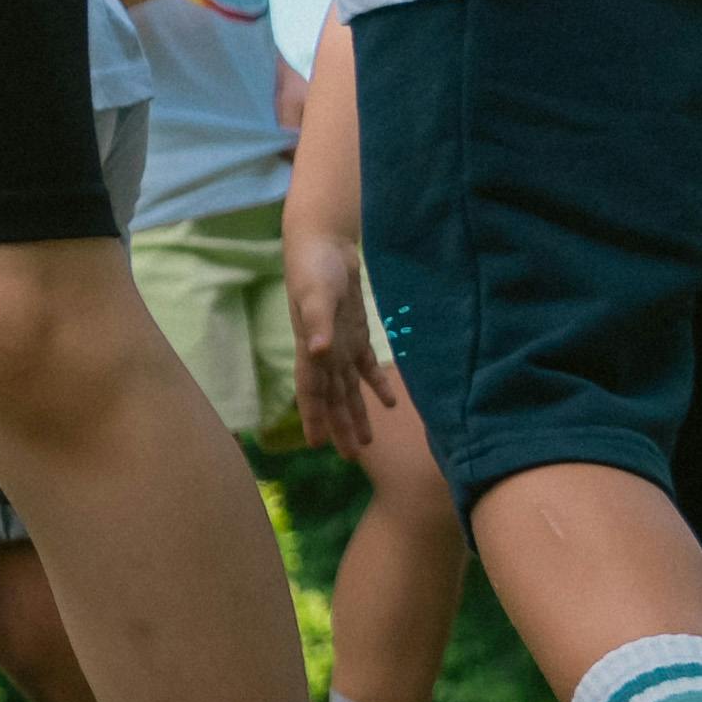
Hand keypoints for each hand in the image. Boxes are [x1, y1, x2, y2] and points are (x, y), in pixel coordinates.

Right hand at [285, 230, 391, 461]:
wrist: (323, 243)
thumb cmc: (314, 267)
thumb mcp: (316, 294)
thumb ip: (317, 323)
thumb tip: (317, 354)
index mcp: (310, 348)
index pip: (311, 391)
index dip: (314, 417)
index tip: (317, 445)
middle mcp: (323, 353)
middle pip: (332, 398)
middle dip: (340, 426)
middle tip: (352, 457)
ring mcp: (340, 344)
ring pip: (348, 389)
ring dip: (357, 414)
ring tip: (368, 442)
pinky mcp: (355, 334)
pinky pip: (366, 368)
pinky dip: (376, 386)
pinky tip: (390, 404)